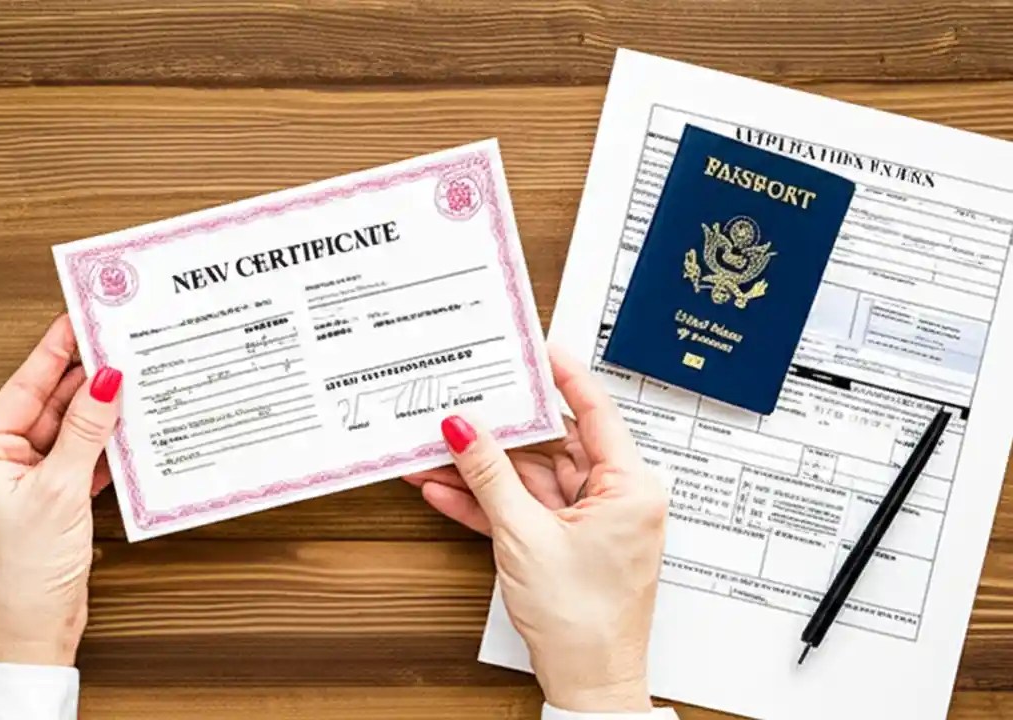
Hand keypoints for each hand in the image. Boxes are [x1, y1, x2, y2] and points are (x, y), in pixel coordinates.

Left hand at [0, 315, 121, 665]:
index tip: (80, 317)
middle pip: (47, 407)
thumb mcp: (59, 492)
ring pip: (66, 435)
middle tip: (121, 344)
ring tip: (134, 383)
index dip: (55, 350)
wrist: (27, 638)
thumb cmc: (22, 575)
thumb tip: (105, 380)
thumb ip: (85, 431)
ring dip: (98, 417)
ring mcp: (21, 486)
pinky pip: (76, 464)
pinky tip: (127, 435)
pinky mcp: (46, 506)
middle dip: (85, 380)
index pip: (24, 386)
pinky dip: (101, 452)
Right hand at [403, 347, 666, 712]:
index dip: (563, 375)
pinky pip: (523, 509)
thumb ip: (490, 477)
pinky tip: (446, 488)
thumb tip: (466, 430)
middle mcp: (616, 498)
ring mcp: (589, 522)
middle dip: (501, 431)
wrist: (588, 684)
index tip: (536, 347)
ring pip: (530, 479)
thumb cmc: (583, 622)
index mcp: (630, 487)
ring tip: (437, 449)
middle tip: (465, 402)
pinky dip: (488, 502)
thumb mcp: (525, 537)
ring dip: (483, 470)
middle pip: (553, 445)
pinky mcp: (565, 543)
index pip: (595, 411)